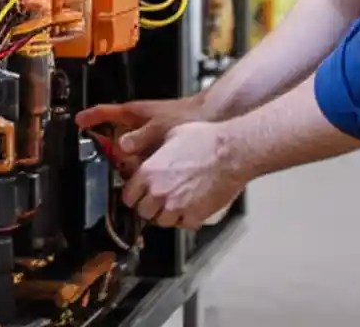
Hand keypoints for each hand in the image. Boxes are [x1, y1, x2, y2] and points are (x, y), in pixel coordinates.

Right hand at [76, 95, 209, 163]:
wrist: (212, 118)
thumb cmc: (185, 115)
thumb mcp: (159, 125)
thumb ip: (140, 136)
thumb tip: (123, 146)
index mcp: (133, 113)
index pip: (105, 112)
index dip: (90, 117)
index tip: (78, 122)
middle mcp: (137, 124)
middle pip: (114, 138)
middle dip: (113, 152)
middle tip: (115, 164)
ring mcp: (147, 134)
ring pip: (129, 151)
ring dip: (130, 163)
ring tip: (135, 174)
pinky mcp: (158, 145)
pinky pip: (144, 157)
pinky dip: (144, 166)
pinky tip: (150, 175)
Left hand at [122, 121, 245, 229]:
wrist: (231, 152)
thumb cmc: (204, 140)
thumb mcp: (169, 134)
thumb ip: (149, 146)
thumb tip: (138, 146)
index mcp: (148, 173)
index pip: (128, 197)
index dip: (134, 196)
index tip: (139, 194)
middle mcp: (158, 192)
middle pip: (143, 212)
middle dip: (149, 207)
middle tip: (158, 200)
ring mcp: (176, 206)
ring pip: (161, 222)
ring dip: (166, 215)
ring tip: (174, 204)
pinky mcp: (195, 215)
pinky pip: (183, 225)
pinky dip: (185, 219)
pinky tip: (190, 208)